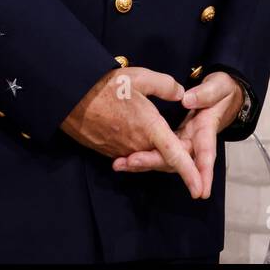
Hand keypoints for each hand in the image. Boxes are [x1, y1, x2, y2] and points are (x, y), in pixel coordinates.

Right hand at [61, 67, 201, 197]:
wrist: (70, 97)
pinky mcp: (108, 151)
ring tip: (161, 144)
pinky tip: (140, 143)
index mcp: (150, 128)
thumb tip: (181, 94)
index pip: (175, 156)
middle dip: (175, 160)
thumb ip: (166, 86)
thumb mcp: (141, 77)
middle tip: (184, 152)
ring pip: (145, 158)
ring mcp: (120, 150)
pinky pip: (130, 156)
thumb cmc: (107, 86)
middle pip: (162, 160)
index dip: (190, 174)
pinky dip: (138, 153)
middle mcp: (136, 144)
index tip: (199, 191)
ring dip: (154, 155)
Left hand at [110, 72, 243, 199]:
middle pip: (175, 159)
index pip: (205, 152)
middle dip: (154, 162)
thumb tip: (187, 100)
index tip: (200, 192)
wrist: (216, 93)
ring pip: (163, 158)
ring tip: (121, 163)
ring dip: (143, 162)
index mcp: (206, 129)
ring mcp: (180, 141)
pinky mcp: (170, 139)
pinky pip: (156, 151)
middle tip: (132, 160)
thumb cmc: (221, 91)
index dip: (203, 172)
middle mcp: (193, 140)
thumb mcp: (218, 87)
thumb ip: (205, 94)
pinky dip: (141, 156)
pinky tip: (123, 159)